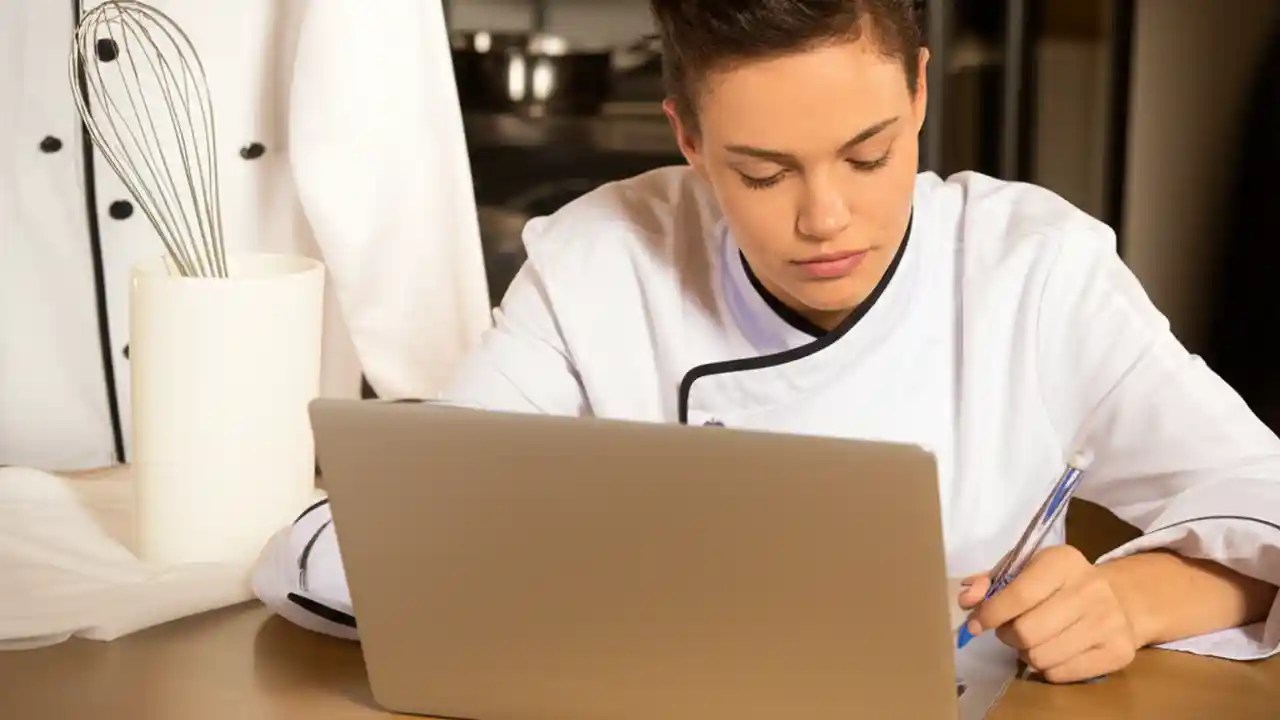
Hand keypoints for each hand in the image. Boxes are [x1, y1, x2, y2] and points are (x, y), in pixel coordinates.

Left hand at [957, 544, 1141, 683]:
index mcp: (1063, 561)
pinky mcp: (1118, 652)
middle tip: (1008, 631)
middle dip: (1007, 635)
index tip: (975, 624)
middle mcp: (1091, 588)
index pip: (1020, 594)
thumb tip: (966, 599)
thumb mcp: (1024, 570)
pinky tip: (1052, 652)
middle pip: (1028, 631)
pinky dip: (1046, 668)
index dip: (991, 613)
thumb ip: (990, 582)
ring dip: (1025, 654)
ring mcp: (1109, 621)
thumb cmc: (1057, 583)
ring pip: (1042, 656)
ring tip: (1031, 641)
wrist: (1117, 599)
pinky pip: (1061, 674)